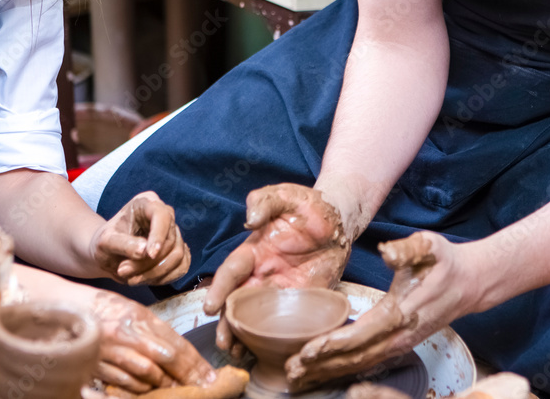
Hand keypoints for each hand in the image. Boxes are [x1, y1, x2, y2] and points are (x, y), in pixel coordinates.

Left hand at [90, 191, 190, 285]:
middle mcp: (164, 215)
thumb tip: (144, 251)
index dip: (158, 236)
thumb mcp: (105, 242)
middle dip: (149, 262)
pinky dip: (163, 278)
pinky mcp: (178, 252)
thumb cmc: (104, 243)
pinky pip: (181, 267)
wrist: (107, 255)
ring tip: (131, 279)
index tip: (150, 255)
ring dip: (155, 272)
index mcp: (146, 202)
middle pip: (170, 240)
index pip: (162, 216)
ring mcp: (174, 234)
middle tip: (124, 271)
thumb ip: (123, 244)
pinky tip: (144, 279)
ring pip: (177, 256)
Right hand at [90, 290, 214, 392]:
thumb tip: (179, 354)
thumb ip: (156, 331)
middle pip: (165, 362)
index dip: (196, 364)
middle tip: (203, 388)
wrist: (65, 308)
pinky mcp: (96, 366)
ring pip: (146, 376)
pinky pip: (124, 384)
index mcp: (140, 318)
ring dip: (165, 387)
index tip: (211, 377)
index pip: (175, 345)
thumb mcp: (135, 312)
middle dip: (186, 377)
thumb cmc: (104, 308)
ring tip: (179, 391)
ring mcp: (110, 352)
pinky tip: (150, 392)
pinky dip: (140, 390)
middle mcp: (127, 335)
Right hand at [203, 183, 350, 352]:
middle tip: (223, 342)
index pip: (231, 272)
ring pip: (256, 317)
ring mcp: (280, 290)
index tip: (211, 306)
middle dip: (228, 322)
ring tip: (237, 353)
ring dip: (244, 335)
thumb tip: (250, 218)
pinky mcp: (301, 300)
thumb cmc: (307, 205)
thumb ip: (264, 201)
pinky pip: (285, 321)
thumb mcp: (284, 195)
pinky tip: (269, 352)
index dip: (220, 289)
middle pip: (238, 302)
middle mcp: (261, 274)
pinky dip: (276, 337)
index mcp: (252, 251)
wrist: (339, 220)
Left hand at [286, 230, 485, 390]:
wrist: (470, 282)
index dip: (332, 345)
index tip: (306, 351)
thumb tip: (386, 251)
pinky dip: (343, 369)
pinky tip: (323, 371)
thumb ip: (406, 249)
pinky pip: (367, 362)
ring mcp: (400, 344)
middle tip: (291, 372)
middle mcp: (399, 336)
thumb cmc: (444, 262)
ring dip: (329, 372)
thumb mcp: (428, 246)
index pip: (360, 335)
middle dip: (322, 366)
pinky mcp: (399, 345)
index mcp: (400, 313)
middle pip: (355, 358)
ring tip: (299, 377)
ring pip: (360, 364)